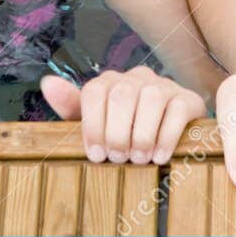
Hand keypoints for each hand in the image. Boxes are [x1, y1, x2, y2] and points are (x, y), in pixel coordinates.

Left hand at [43, 66, 206, 165]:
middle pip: (121, 95)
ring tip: (139, 159)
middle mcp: (136, 77)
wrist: (171, 129)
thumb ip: (72, 107)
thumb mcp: (97, 123)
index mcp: (111, 81)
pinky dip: (167, 136)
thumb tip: (47, 82)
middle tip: (118, 159)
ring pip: (151, 98)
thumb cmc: (126, 130)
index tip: (96, 156)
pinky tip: (159, 156)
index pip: (95, 91)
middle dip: (117, 132)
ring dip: (142, 133)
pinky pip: (177, 110)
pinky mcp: (188, 98)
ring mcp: (164, 85)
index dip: (93, 125)